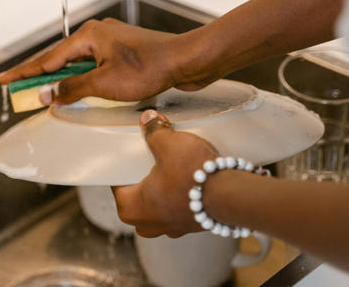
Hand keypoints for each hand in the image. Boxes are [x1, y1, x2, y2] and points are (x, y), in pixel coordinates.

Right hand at [0, 18, 214, 104]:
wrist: (186, 61)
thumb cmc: (150, 67)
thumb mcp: (104, 83)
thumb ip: (72, 88)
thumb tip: (47, 94)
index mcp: (89, 36)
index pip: (47, 58)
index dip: (24, 72)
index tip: (4, 80)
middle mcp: (98, 34)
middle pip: (60, 58)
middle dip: (39, 75)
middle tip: (18, 88)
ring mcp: (112, 43)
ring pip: (78, 62)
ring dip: (62, 78)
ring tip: (43, 91)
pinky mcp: (125, 53)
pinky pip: (94, 66)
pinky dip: (82, 78)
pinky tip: (79, 88)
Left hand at [112, 110, 219, 237]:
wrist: (231, 195)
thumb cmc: (193, 175)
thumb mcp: (169, 144)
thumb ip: (154, 131)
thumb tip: (148, 119)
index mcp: (132, 208)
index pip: (117, 186)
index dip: (123, 168)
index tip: (129, 156)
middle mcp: (150, 224)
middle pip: (138, 199)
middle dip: (143, 181)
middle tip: (150, 161)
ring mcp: (173, 228)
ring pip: (159, 208)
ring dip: (164, 191)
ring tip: (173, 169)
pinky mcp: (193, 226)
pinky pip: (180, 210)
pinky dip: (183, 197)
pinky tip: (191, 180)